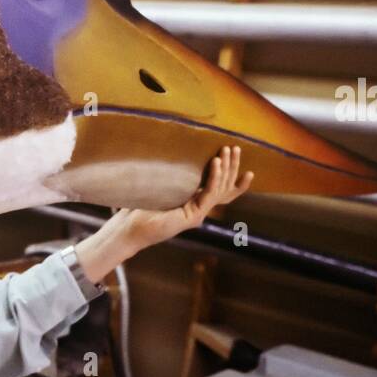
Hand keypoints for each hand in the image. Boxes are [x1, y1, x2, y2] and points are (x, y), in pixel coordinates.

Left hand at [76, 146, 252, 283]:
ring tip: (227, 151)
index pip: (221, 193)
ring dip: (225, 168)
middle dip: (232, 168)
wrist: (129, 228)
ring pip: (220, 190)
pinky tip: (215, 162)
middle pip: (224, 189)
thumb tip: (175, 152)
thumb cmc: (139, 206)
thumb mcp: (160, 187)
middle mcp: (199, 210)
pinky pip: (209, 194)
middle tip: (236, 148)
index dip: (235, 182)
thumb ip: (174, 176)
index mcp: (193, 204)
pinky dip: (214, 178)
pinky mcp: (193, 217)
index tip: (247, 169)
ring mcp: (197, 214)